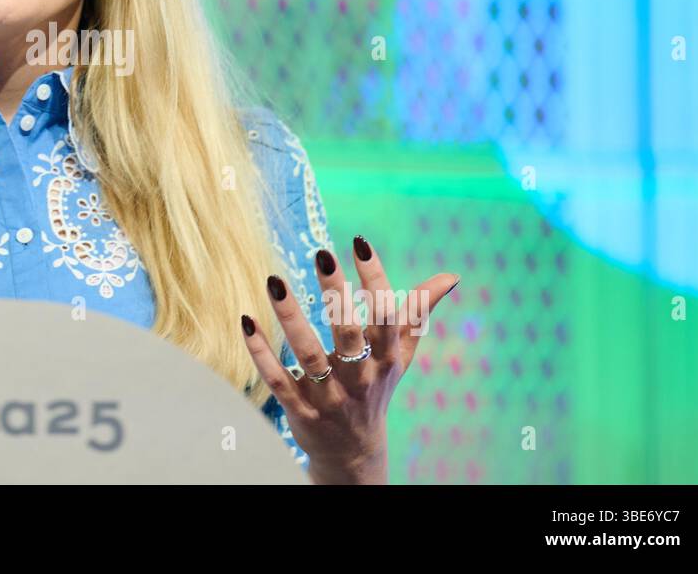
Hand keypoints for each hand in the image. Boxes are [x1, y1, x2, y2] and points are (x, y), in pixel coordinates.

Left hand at [241, 235, 458, 483]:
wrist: (354, 455)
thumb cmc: (376, 390)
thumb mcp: (401, 356)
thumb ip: (418, 314)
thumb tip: (450, 277)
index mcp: (386, 360)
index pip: (386, 317)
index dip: (376, 280)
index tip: (359, 243)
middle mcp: (361, 379)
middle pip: (350, 334)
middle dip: (337, 294)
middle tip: (322, 252)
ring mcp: (330, 398)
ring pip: (309, 356)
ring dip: (291, 318)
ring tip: (274, 280)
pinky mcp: (301, 413)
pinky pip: (279, 381)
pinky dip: (262, 353)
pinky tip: (247, 321)